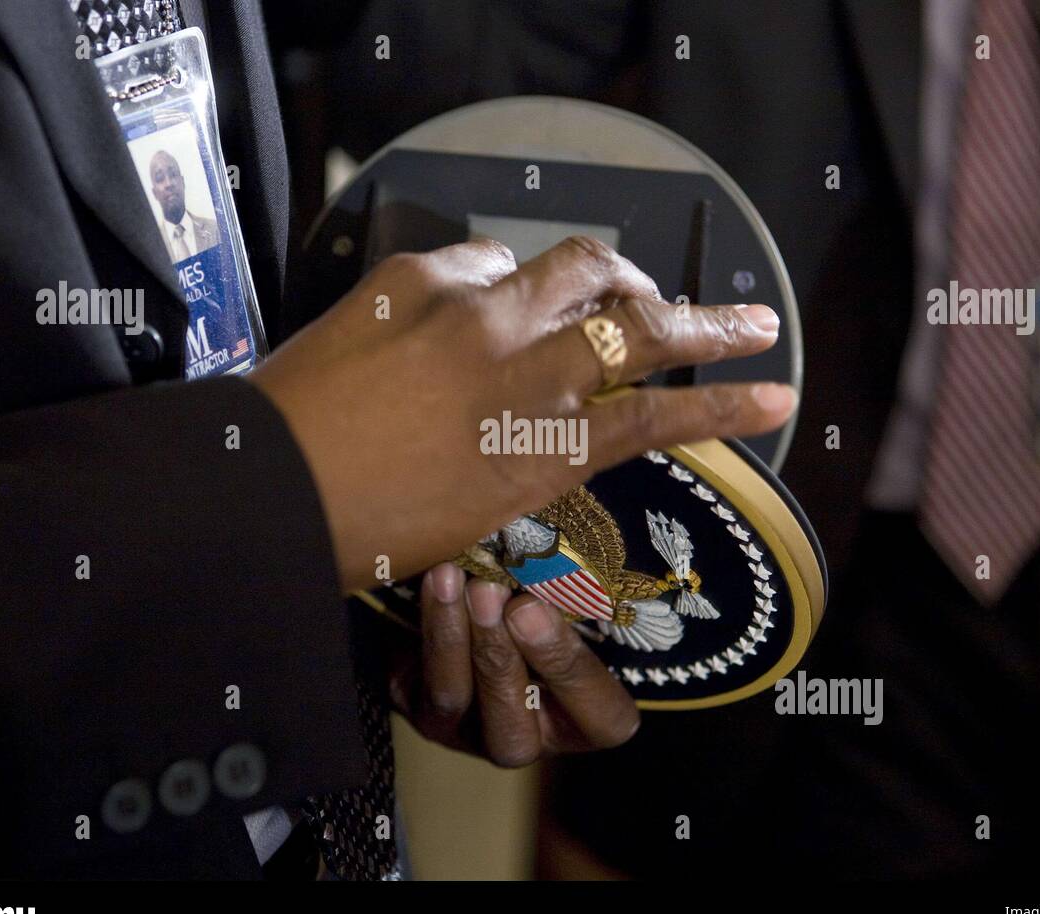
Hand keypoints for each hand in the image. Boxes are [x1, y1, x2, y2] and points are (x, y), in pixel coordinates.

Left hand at [249, 235, 794, 591]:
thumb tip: (568, 417)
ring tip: (625, 289)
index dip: (728, 401)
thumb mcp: (480, 514)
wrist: (262, 489)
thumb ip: (538, 454)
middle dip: (707, 317)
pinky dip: (512, 279)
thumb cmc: (367, 529)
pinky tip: (500, 297)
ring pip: (579, 264)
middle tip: (745, 317)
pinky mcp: (415, 278)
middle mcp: (520, 369)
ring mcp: (470, 312)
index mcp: (540, 447)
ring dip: (617, 277)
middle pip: (640, 321)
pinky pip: (490, 259)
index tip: (778, 391)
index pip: (660, 412)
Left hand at [385, 563, 639, 764]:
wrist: (485, 598)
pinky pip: (421, 682)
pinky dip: (431, 627)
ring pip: (454, 702)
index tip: (539, 609)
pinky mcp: (426, 713)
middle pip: (515, 733)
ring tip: (451, 577)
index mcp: (587, 722)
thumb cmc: (554, 596)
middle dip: (499, 655)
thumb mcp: (580, 598)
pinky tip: (435, 580)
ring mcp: (470, 734)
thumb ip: (581, 592)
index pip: (602, 721)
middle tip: (490, 589)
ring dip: (453, 637)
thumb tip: (587, 541)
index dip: (571, 670)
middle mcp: (531, 739)